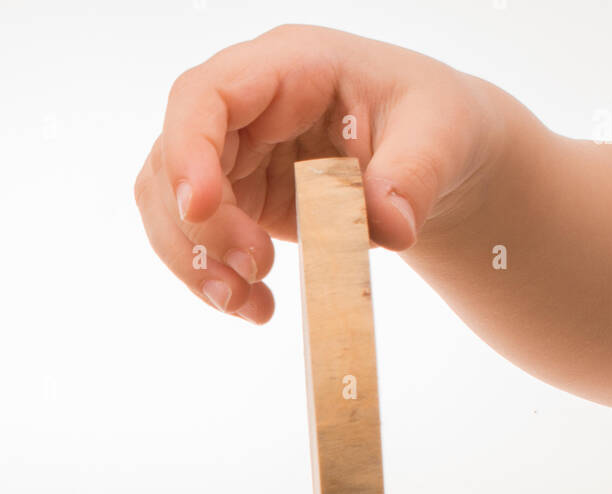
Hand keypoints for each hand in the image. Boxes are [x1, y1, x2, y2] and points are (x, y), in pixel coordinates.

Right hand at [133, 24, 501, 322]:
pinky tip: (258, 307)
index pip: (207, 94)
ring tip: (250, 304)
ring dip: (198, 264)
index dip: (189, 148)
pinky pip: (199, 240)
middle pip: (174, 158)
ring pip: (171, 205)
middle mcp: (248, 107)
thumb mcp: (440, 137)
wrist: (431, 155)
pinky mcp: (239, 199)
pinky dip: (218, 281)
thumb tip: (390, 224)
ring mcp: (236, 154)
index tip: (202, 206)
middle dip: (201, 228)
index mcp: (290, 68)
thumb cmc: (432, 123)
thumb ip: (413, 177)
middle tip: (256, 271)